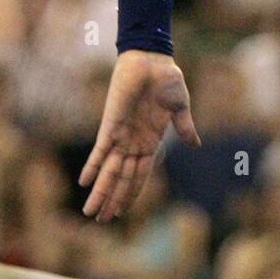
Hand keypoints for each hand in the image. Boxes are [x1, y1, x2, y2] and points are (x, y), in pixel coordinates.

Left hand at [80, 50, 199, 222]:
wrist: (152, 58)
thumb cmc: (167, 78)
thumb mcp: (180, 106)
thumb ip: (184, 126)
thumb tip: (195, 144)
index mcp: (151, 141)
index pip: (140, 175)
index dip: (131, 194)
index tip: (122, 212)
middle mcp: (134, 142)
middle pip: (122, 178)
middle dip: (112, 199)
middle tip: (102, 220)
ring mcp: (122, 135)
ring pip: (110, 171)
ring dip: (101, 191)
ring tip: (91, 212)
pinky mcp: (111, 124)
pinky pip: (99, 150)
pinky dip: (92, 166)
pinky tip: (84, 182)